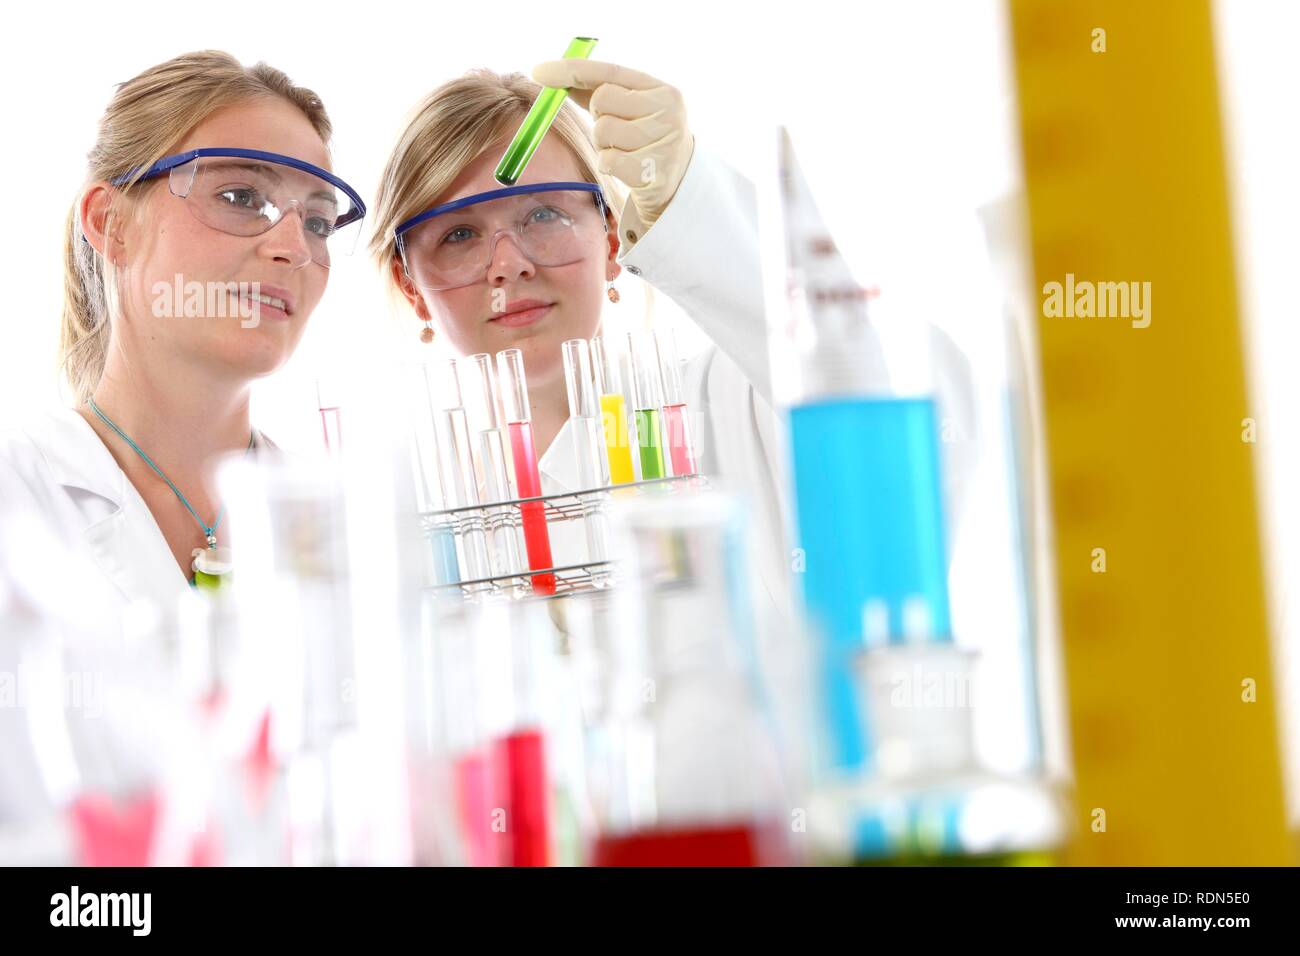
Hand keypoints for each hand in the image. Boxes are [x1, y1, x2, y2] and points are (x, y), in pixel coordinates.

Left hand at [532, 59, 694, 229]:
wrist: (678, 185)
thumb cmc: (645, 141)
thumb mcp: (630, 110)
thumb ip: (595, 91)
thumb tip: (549, 74)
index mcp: (662, 90)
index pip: (609, 71)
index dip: (572, 70)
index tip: (538, 71)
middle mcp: (668, 111)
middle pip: (602, 100)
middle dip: (599, 116)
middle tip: (618, 132)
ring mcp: (664, 141)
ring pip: (602, 131)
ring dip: (604, 144)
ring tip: (624, 151)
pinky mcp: (653, 171)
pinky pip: (607, 160)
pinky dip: (609, 165)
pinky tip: (627, 168)